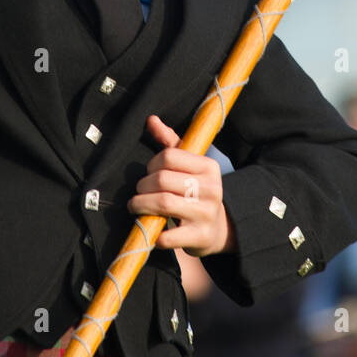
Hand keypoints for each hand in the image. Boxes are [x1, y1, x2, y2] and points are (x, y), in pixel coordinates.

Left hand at [129, 115, 236, 257]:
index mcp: (209, 167)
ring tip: (136, 206)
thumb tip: (151, 120)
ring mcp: (206, 213)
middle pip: (162, 179)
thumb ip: (171, 143)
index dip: (152, 164)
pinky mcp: (200, 236)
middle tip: (139, 192)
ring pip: (162, 203)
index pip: (169, 156)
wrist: (219, 230)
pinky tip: (151, 228)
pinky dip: (153, 232)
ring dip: (141, 205)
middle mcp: (212, 188)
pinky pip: (167, 235)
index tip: (149, 173)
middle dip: (143, 186)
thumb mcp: (190, 167)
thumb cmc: (197, 193)